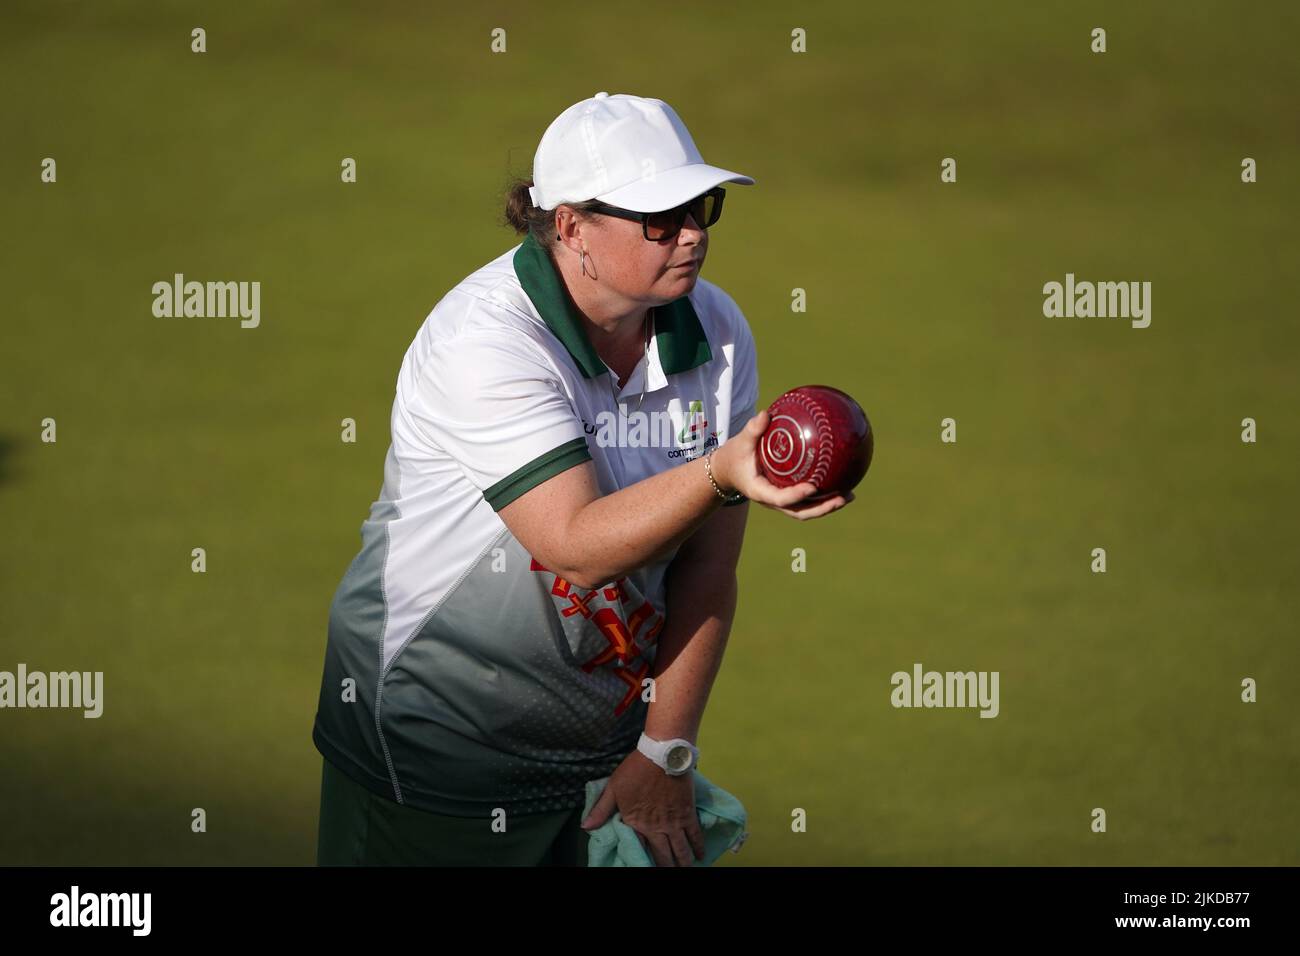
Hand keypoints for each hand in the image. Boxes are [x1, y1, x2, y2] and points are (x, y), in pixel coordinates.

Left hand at [581, 749, 704, 866]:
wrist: (661, 754)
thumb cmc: (635, 769)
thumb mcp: (613, 787)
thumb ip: (601, 809)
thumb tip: (585, 827)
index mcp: (635, 822)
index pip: (638, 848)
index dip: (642, 860)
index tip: (646, 866)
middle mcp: (655, 828)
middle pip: (662, 855)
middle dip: (666, 866)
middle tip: (669, 871)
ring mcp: (673, 822)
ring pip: (680, 849)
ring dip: (682, 861)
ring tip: (684, 868)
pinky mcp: (687, 814)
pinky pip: (694, 835)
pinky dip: (698, 846)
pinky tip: (700, 854)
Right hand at [710, 409, 855, 519]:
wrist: (728, 471)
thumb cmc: (734, 455)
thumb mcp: (740, 442)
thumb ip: (753, 430)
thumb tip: (767, 414)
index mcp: (760, 491)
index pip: (780, 498)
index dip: (796, 496)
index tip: (813, 487)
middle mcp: (773, 501)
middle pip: (800, 512)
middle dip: (823, 508)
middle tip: (843, 498)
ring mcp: (781, 501)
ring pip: (807, 510)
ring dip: (828, 506)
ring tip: (849, 495)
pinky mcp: (786, 496)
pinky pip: (808, 499)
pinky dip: (824, 495)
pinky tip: (841, 482)